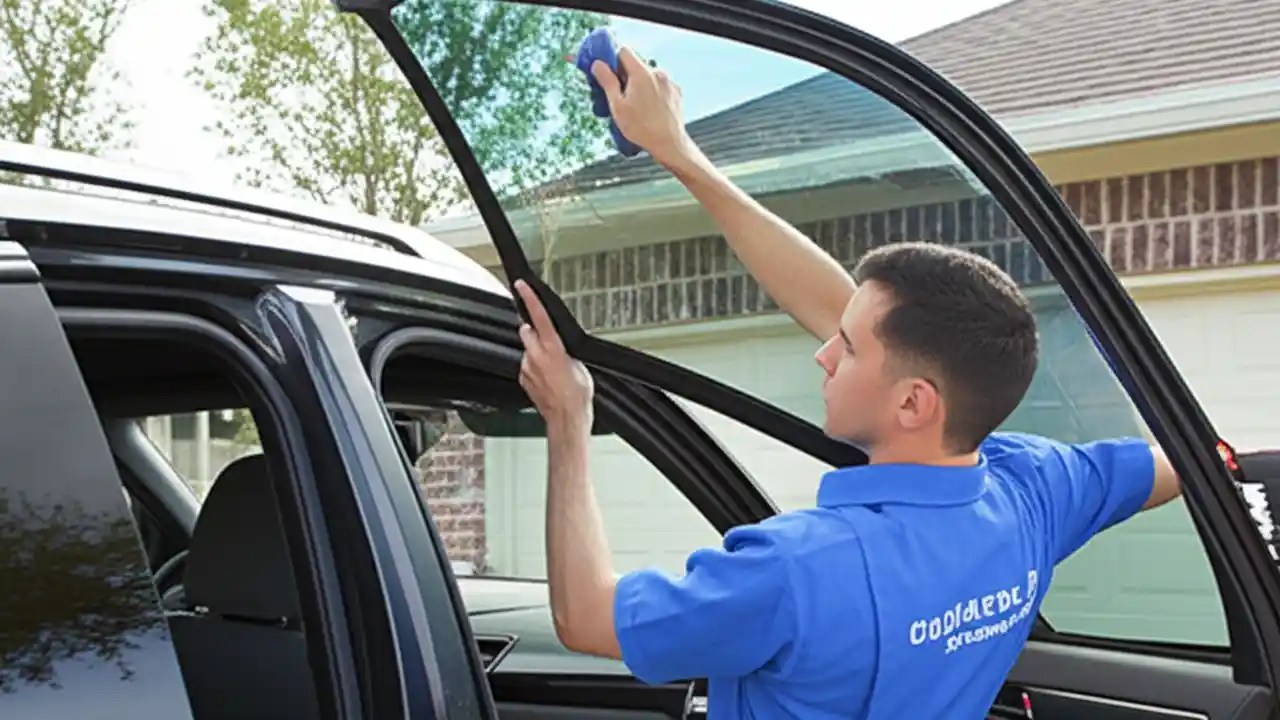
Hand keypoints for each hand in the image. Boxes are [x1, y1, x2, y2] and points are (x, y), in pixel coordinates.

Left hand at [515, 280, 593, 432]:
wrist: (567, 419)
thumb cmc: (578, 396)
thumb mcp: (580, 366)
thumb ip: (566, 351)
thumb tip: (561, 346)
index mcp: (553, 349)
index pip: (538, 317)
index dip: (529, 298)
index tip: (521, 285)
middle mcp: (535, 356)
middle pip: (526, 330)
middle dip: (533, 330)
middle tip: (547, 340)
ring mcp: (527, 368)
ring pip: (527, 350)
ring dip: (536, 353)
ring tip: (553, 369)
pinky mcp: (523, 379)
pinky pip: (526, 365)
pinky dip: (534, 367)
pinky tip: (548, 379)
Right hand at [591, 46, 696, 168]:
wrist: (670, 144)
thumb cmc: (642, 128)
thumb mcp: (617, 106)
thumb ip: (607, 81)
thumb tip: (598, 64)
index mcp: (641, 73)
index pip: (623, 51)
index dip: (613, 61)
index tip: (608, 73)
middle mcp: (657, 73)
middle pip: (636, 65)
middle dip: (625, 76)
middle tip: (618, 95)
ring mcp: (668, 82)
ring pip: (648, 76)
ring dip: (639, 85)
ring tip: (635, 106)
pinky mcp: (676, 92)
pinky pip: (659, 85)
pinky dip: (652, 92)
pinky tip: (648, 109)